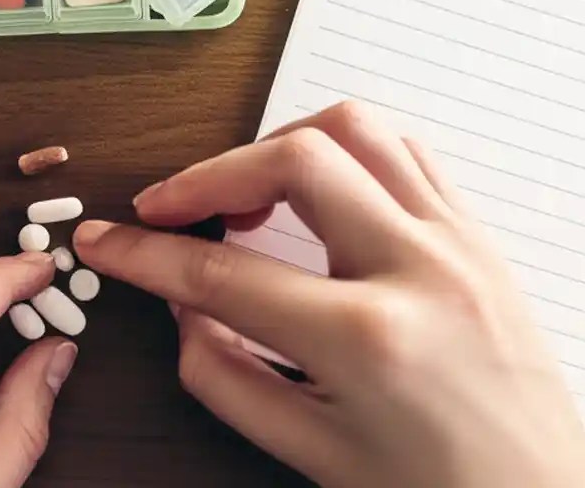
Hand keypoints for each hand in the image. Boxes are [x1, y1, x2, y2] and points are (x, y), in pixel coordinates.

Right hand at [72, 101, 584, 487]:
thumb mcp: (312, 454)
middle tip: (171, 209)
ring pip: (355, 129)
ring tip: (247, 195)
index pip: (225, 272)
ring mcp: (457, 241)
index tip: (106, 242)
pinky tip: (319, 192)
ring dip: (281, 146)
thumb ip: (226, 377)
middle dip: (210, 175)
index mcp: (368, 338)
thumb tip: (182, 311)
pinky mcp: (478, 235)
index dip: (147, 254)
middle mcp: (418, 268)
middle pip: (294, 159)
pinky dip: (345, 153)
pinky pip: (405, 152)